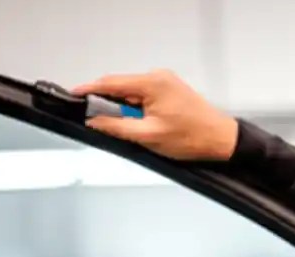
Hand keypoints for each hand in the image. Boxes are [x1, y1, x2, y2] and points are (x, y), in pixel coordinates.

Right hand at [71, 69, 238, 160]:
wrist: (222, 140)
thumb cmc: (193, 138)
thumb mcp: (148, 136)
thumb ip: (117, 127)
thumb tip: (95, 122)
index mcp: (152, 83)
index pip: (110, 82)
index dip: (88, 90)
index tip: (72, 97)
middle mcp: (158, 77)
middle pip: (119, 87)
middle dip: (106, 104)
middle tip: (97, 123)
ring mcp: (165, 83)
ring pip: (131, 94)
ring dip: (123, 110)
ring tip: (129, 131)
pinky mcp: (169, 91)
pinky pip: (143, 97)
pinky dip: (135, 110)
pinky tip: (139, 125)